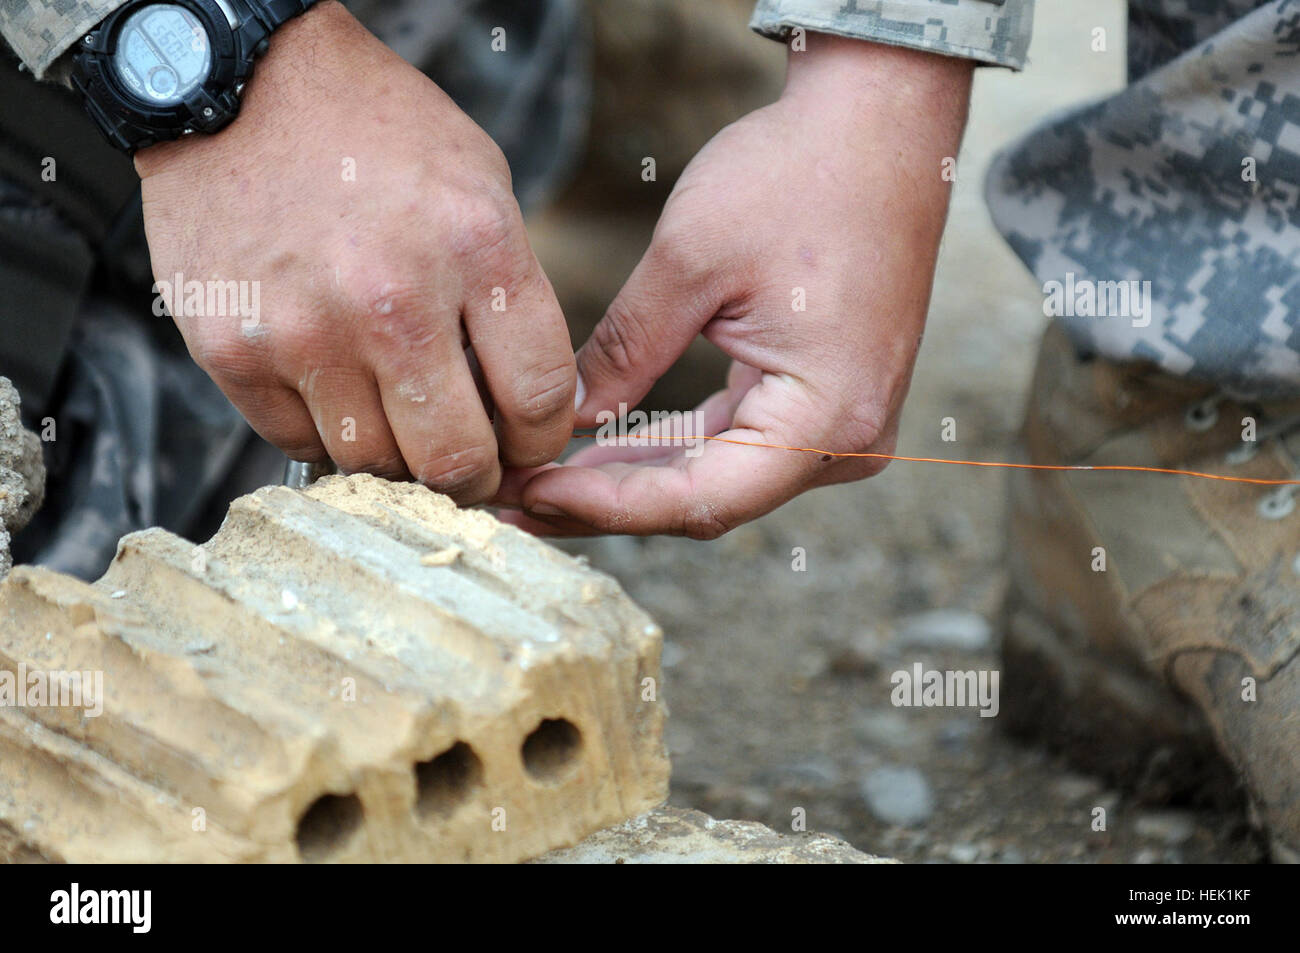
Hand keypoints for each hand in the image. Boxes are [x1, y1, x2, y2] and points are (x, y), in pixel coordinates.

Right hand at [135, 0, 574, 502]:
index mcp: (474, 247)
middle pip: (456, 458)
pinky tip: (335, 390)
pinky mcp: (233, 352)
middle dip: (476, 477)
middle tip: (472, 464)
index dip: (542, 438)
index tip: (529, 441)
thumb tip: (540, 404)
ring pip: (375, 465)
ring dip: (398, 460)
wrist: (241, 86)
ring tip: (399, 420)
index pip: (539, 396)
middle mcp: (392, 300)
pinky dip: (326, 434)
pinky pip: (298, 444)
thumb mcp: (482, 186)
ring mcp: (306, 332)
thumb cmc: (376, 136)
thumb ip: (513, 296)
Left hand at [496, 34, 972, 535]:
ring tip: (541, 481)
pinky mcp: (823, 403)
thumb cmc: (799, 177)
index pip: (700, 499)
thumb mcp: (691, 262)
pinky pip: (737, 445)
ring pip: (717, 480)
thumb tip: (563, 415)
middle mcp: (847, 442)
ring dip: (632, 481)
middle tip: (514, 500)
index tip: (527, 495)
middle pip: (707, 501)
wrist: (878, 124)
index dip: (605, 505)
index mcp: (827, 417)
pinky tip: (601, 451)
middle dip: (606, 502)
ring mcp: (841, 426)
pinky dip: (672, 449)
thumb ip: (625, 351)